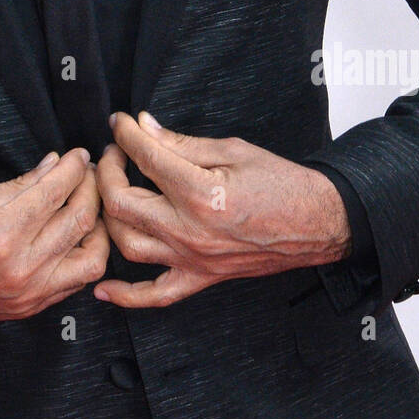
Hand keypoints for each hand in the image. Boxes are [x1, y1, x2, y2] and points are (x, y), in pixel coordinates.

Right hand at [0, 149, 108, 326]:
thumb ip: (19, 184)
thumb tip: (53, 164)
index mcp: (2, 233)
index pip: (55, 191)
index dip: (73, 167)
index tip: (79, 155)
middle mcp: (22, 266)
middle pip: (80, 219)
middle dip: (91, 188)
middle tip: (88, 173)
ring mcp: (30, 292)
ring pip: (92, 257)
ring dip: (99, 228)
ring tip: (88, 207)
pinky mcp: (32, 308)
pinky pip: (76, 282)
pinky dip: (85, 256)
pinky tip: (77, 238)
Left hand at [93, 111, 350, 308]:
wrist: (316, 221)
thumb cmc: (280, 182)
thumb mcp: (232, 149)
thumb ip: (182, 142)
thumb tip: (145, 127)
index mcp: (200, 192)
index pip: (145, 157)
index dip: (125, 134)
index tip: (119, 122)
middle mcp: (190, 230)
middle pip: (122, 203)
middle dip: (107, 171)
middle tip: (112, 152)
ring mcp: (193, 259)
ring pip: (127, 245)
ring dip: (107, 218)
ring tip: (108, 193)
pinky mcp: (201, 278)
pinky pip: (155, 295)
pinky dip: (125, 296)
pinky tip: (102, 287)